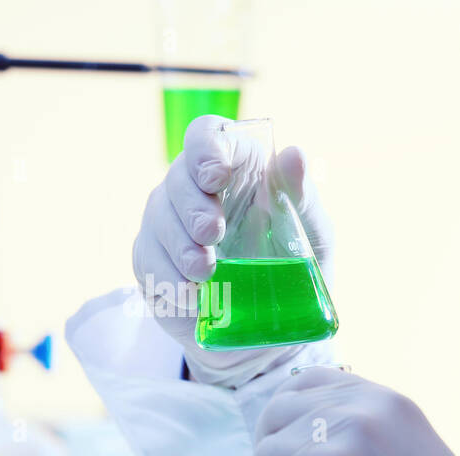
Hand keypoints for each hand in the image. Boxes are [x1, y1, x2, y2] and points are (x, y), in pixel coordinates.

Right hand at [132, 114, 335, 387]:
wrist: (279, 315)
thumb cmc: (296, 257)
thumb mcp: (311, 228)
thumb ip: (300, 193)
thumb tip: (295, 154)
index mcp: (236, 166)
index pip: (207, 136)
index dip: (205, 150)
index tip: (216, 176)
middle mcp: (196, 186)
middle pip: (178, 179)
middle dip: (192, 207)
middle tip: (212, 233)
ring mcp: (171, 221)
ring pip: (158, 219)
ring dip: (179, 246)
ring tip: (203, 271)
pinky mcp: (155, 258)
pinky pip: (148, 261)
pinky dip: (167, 278)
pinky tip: (189, 295)